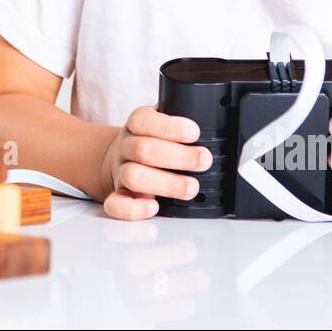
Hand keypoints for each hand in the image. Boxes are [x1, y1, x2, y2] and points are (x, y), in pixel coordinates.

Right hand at [99, 105, 210, 219]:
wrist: (120, 156)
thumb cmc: (152, 140)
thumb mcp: (164, 123)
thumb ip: (181, 125)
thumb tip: (215, 133)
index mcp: (137, 124)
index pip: (144, 120)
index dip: (169, 127)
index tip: (194, 133)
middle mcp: (126, 146)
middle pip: (142, 150)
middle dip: (178, 157)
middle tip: (204, 161)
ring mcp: (121, 171)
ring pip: (133, 176)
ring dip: (166, 184)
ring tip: (191, 188)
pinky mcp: (119, 195)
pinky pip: (116, 205)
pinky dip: (133, 209)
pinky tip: (153, 206)